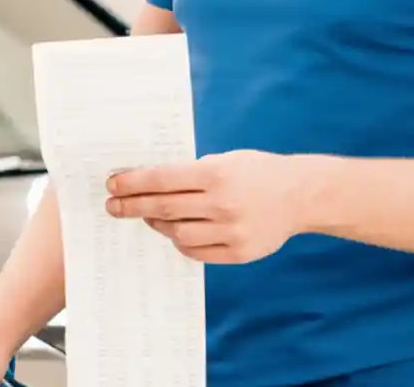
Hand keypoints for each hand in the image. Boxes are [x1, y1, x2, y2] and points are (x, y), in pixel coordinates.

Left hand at [105, 150, 320, 263]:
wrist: (301, 195)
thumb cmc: (258, 171)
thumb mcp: (225, 159)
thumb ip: (191, 172)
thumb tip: (148, 182)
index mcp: (216, 174)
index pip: (161, 179)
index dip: (132, 183)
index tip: (112, 185)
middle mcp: (222, 204)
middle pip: (163, 207)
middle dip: (132, 206)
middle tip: (113, 206)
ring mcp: (231, 231)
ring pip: (177, 233)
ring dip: (156, 223)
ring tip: (148, 215)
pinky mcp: (238, 252)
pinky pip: (196, 251)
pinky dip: (180, 242)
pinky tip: (174, 231)